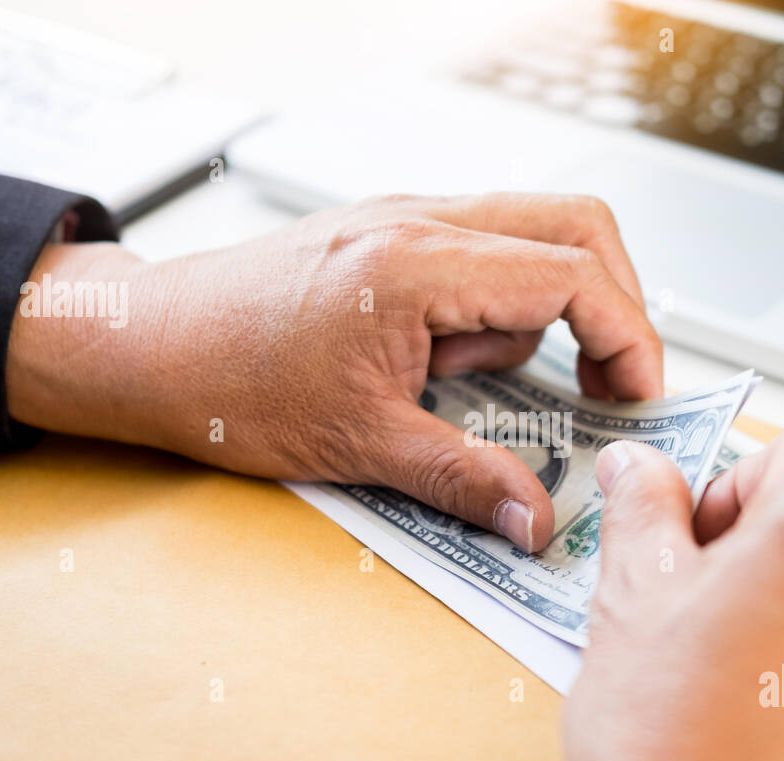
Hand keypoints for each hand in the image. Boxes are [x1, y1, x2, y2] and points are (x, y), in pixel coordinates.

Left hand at [6, 193, 662, 550]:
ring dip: (545, 314)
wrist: (147, 344)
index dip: (628, 339)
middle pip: (577, 226)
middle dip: (614, 308)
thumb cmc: (230, 383)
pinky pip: (485, 254)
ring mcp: (407, 219)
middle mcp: (422, 221)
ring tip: (479, 384)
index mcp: (420, 266)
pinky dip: (499, 308)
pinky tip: (446, 365)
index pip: (574, 276)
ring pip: (535, 235)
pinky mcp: (393, 236)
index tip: (636, 401)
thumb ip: (464, 480)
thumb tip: (537, 519)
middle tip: (609, 385)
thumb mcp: (359, 445)